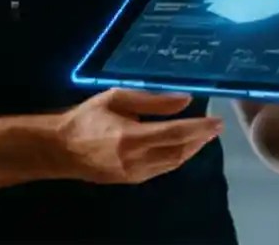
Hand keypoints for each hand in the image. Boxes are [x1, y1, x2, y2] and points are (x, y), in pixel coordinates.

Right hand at [56, 88, 223, 184]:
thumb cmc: (87, 118)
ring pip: (173, 163)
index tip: (217, 122)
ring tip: (202, 136)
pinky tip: (180, 147)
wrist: (61, 149)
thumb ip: (151, 100)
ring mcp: (134, 173)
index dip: (199, 128)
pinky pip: (162, 169)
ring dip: (191, 150)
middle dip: (199, 140)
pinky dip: (176, 157)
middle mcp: (136, 159)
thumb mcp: (116, 98)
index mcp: (131, 136)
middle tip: (214, 128)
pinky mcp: (131, 180)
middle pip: (179, 151)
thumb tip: (184, 100)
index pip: (175, 133)